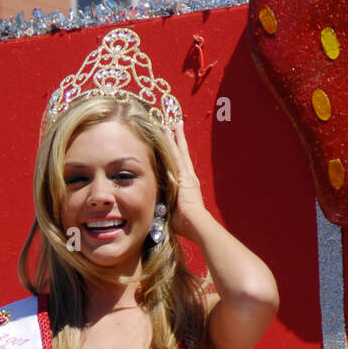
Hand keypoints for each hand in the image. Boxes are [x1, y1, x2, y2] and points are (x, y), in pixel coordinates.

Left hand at [167, 120, 208, 240]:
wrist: (195, 223)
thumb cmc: (185, 224)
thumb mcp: (171, 212)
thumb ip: (164, 206)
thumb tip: (152, 207)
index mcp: (187, 186)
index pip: (180, 165)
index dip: (176, 154)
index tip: (173, 143)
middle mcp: (189, 177)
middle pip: (182, 154)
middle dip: (178, 140)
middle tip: (175, 125)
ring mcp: (188, 175)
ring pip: (180, 151)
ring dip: (176, 138)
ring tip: (173, 124)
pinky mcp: (185, 175)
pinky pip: (177, 155)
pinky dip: (174, 144)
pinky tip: (170, 133)